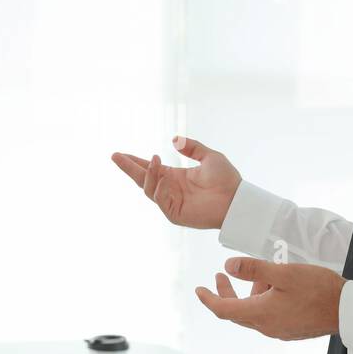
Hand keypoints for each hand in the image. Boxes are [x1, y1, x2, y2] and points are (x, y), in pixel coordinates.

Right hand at [110, 136, 241, 229]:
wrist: (237, 199)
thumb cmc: (227, 180)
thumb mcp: (209, 157)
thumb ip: (192, 147)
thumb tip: (174, 139)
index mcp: (175, 177)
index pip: (150, 168)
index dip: (135, 161)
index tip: (120, 154)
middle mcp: (170, 189)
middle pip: (142, 179)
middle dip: (129, 167)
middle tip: (115, 156)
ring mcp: (171, 202)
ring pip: (149, 189)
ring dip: (149, 174)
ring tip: (154, 159)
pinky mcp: (175, 214)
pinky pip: (161, 200)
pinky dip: (160, 188)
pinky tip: (165, 176)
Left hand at [195, 257, 343, 339]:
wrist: (348, 311)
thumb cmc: (318, 289)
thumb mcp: (283, 273)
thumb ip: (254, 269)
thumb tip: (228, 266)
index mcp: (260, 314)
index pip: (223, 309)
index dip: (208, 299)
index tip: (198, 289)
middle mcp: (266, 326)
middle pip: (235, 312)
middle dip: (226, 293)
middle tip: (220, 276)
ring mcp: (278, 330)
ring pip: (253, 312)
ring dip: (250, 294)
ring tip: (263, 274)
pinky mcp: (290, 330)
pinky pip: (268, 315)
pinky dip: (264, 300)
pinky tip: (277, 286)